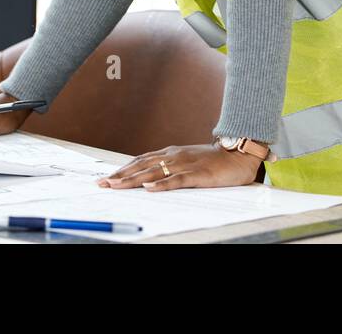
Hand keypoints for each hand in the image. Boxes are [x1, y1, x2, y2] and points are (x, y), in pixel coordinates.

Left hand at [96, 143, 262, 190]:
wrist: (238, 155)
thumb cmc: (212, 161)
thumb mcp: (187, 161)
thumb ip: (169, 167)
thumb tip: (149, 177)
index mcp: (170, 153)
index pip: (140, 161)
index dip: (122, 170)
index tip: (107, 178)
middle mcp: (173, 156)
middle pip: (142, 166)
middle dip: (120, 176)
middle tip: (102, 184)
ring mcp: (185, 164)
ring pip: (154, 173)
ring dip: (133, 180)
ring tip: (116, 186)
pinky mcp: (198, 175)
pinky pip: (177, 180)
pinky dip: (162, 184)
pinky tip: (150, 188)